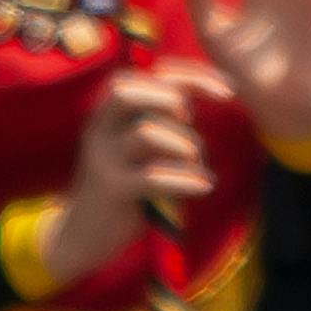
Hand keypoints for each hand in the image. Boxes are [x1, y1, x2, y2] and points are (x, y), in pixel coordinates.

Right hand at [41, 66, 217, 295]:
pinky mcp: (111, 189)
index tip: (227, 89)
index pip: (147, 76)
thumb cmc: (125, 182)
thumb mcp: (138, 146)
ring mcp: (103, 158)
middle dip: (170, 99)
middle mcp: (100, 128)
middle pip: (127, 93)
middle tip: (192, 121)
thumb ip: (162, 119)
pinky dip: (184, 179)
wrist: (83, 234)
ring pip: (144, 133)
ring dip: (183, 144)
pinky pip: (152, 177)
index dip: (190, 76)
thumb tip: (206, 93)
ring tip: (198, 164)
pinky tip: (205, 186)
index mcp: (109, 111)